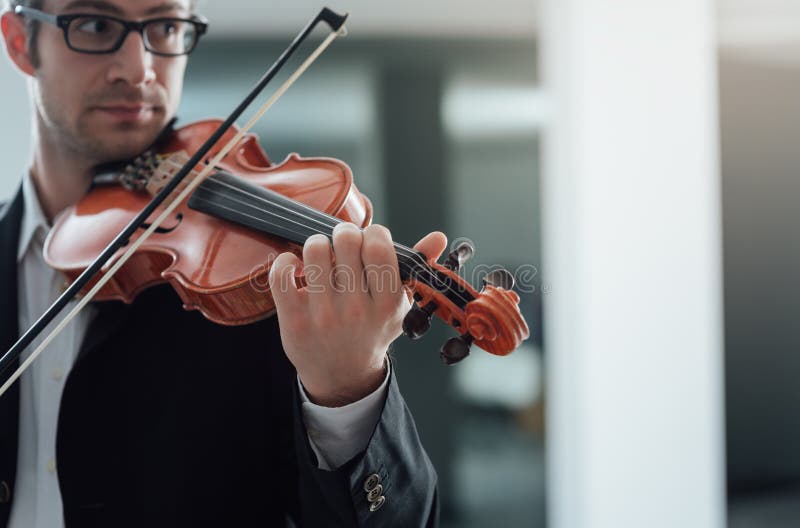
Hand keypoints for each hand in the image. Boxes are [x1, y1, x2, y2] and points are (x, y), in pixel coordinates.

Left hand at [268, 222, 446, 406]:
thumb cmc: (372, 330)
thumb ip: (417, 269)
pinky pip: (282, 273)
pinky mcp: (293, 320)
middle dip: (344, 233)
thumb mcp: (399, 305)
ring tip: (321, 255)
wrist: (342, 375)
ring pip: (314, 249)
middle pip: (346, 240)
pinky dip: (286, 262)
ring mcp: (323, 316)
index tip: (369, 240)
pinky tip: (297, 268)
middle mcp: (356, 310)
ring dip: (316, 244)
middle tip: (343, 244)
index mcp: (386, 303)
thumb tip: (439, 237)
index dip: (373, 233)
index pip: (378, 246)